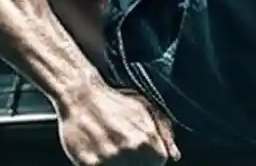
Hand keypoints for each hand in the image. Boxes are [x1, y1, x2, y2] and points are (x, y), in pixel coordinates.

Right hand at [58, 86, 181, 164]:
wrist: (81, 96)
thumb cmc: (115, 101)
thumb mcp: (147, 109)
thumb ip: (164, 133)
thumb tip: (174, 156)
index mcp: (149, 140)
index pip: (157, 163)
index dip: (147, 158)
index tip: (138, 151)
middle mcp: (131, 150)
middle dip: (132, 160)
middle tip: (121, 146)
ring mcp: (110, 159)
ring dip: (116, 162)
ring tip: (109, 146)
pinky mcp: (89, 164)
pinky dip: (101, 163)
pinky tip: (99, 151)